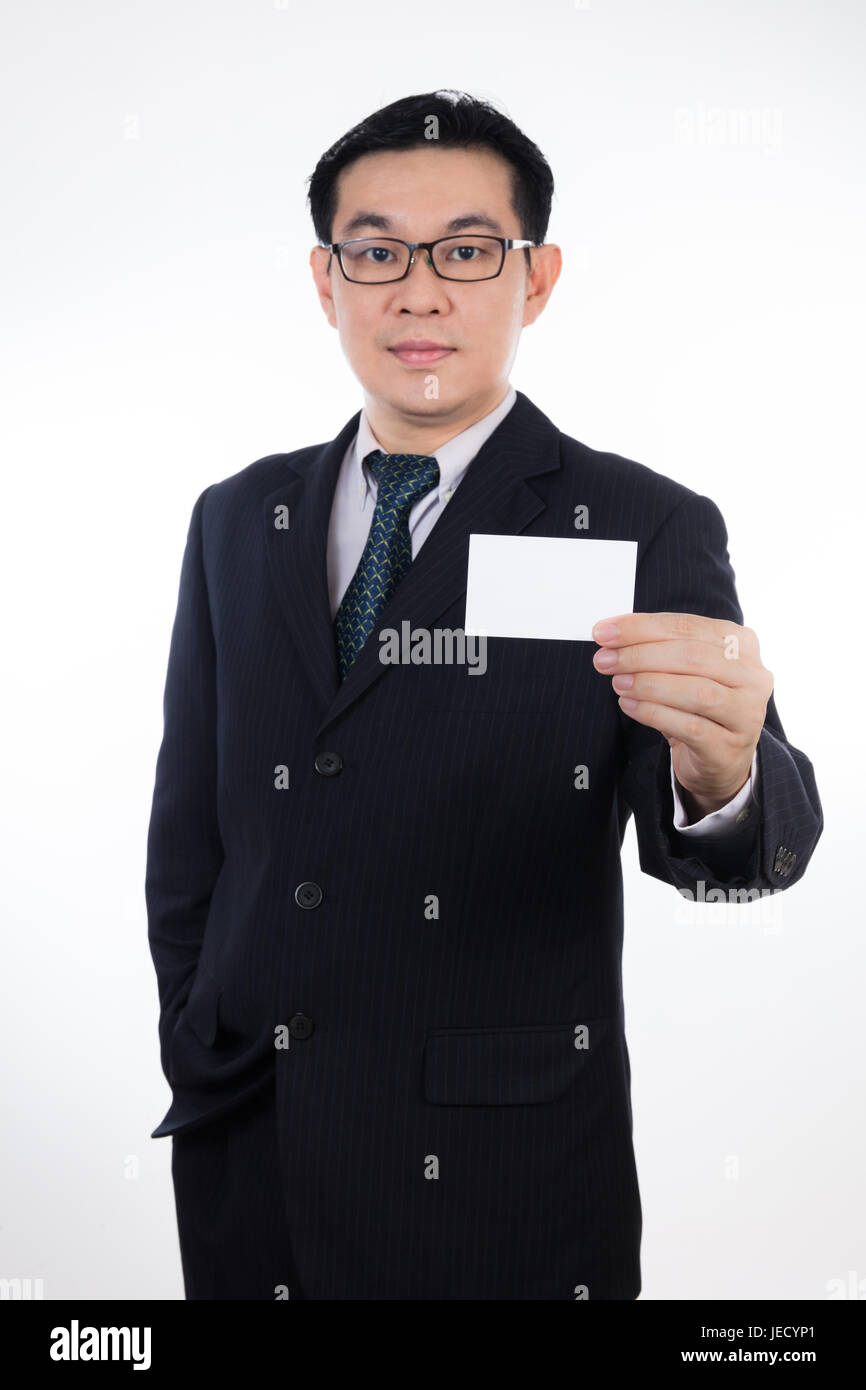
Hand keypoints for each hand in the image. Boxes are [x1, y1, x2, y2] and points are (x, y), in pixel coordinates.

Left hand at [592, 612, 773, 813]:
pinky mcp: (729, 746)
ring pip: (696, 692)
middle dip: (640, 655)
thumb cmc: (698, 706)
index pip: (687, 626)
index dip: (641, 627)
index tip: (603, 632)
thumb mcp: (682, 669)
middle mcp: (752, 676)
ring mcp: (746, 713)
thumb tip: (610, 634)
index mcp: (741, 644)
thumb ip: (655, 648)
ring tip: (617, 683)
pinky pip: (690, 727)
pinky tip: (629, 705)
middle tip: (604, 660)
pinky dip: (654, 713)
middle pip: (692, 656)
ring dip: (649, 684)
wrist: (718, 759)